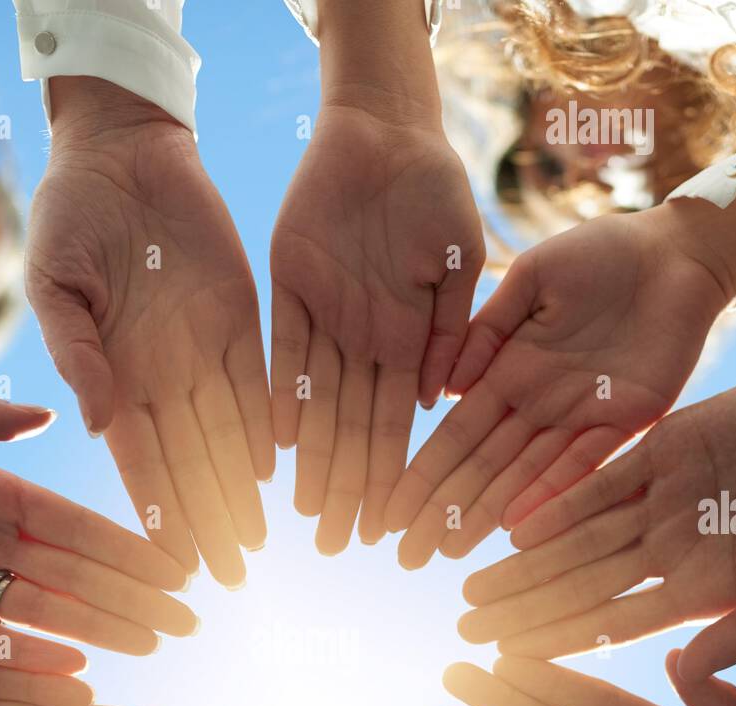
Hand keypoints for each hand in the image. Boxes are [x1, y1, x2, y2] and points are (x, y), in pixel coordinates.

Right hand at [27, 81, 272, 587]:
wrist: (120, 151)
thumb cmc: (68, 213)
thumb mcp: (54, 281)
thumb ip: (75, 351)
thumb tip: (93, 420)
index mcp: (113, 380)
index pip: (138, 463)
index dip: (156, 514)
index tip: (169, 564)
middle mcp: (161, 380)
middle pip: (190, 467)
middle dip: (208, 523)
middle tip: (229, 579)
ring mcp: (202, 355)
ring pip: (227, 439)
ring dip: (241, 494)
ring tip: (257, 544)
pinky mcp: (240, 324)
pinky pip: (257, 386)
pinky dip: (265, 429)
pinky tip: (273, 474)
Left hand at [271, 103, 482, 551]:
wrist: (385, 127)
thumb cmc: (435, 188)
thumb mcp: (460, 258)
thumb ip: (451, 329)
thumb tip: (440, 402)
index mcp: (407, 342)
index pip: (395, 426)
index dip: (392, 479)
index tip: (390, 528)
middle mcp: (363, 342)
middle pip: (350, 431)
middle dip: (346, 490)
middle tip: (336, 548)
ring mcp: (324, 319)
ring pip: (314, 405)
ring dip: (310, 462)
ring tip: (304, 517)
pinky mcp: (287, 289)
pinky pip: (281, 352)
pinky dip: (278, 396)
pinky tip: (274, 446)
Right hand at [384, 201, 732, 567]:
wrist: (677, 252)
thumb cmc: (601, 253)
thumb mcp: (532, 279)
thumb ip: (488, 329)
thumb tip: (442, 389)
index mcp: (509, 371)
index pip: (456, 435)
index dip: (422, 474)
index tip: (388, 510)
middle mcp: (537, 404)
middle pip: (481, 470)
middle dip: (442, 513)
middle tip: (406, 556)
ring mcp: (579, 417)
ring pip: (523, 478)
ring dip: (486, 516)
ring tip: (448, 555)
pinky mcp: (626, 420)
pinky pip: (584, 464)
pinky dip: (552, 495)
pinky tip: (518, 529)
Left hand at [462, 326, 735, 667]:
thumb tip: (691, 671)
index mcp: (700, 590)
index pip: (616, 625)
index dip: (564, 644)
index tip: (513, 667)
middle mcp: (668, 551)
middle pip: (580, 587)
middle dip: (524, 612)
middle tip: (465, 634)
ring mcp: (658, 502)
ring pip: (576, 540)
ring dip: (525, 566)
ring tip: (471, 591)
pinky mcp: (656, 450)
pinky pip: (597, 481)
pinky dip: (558, 503)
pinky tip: (513, 529)